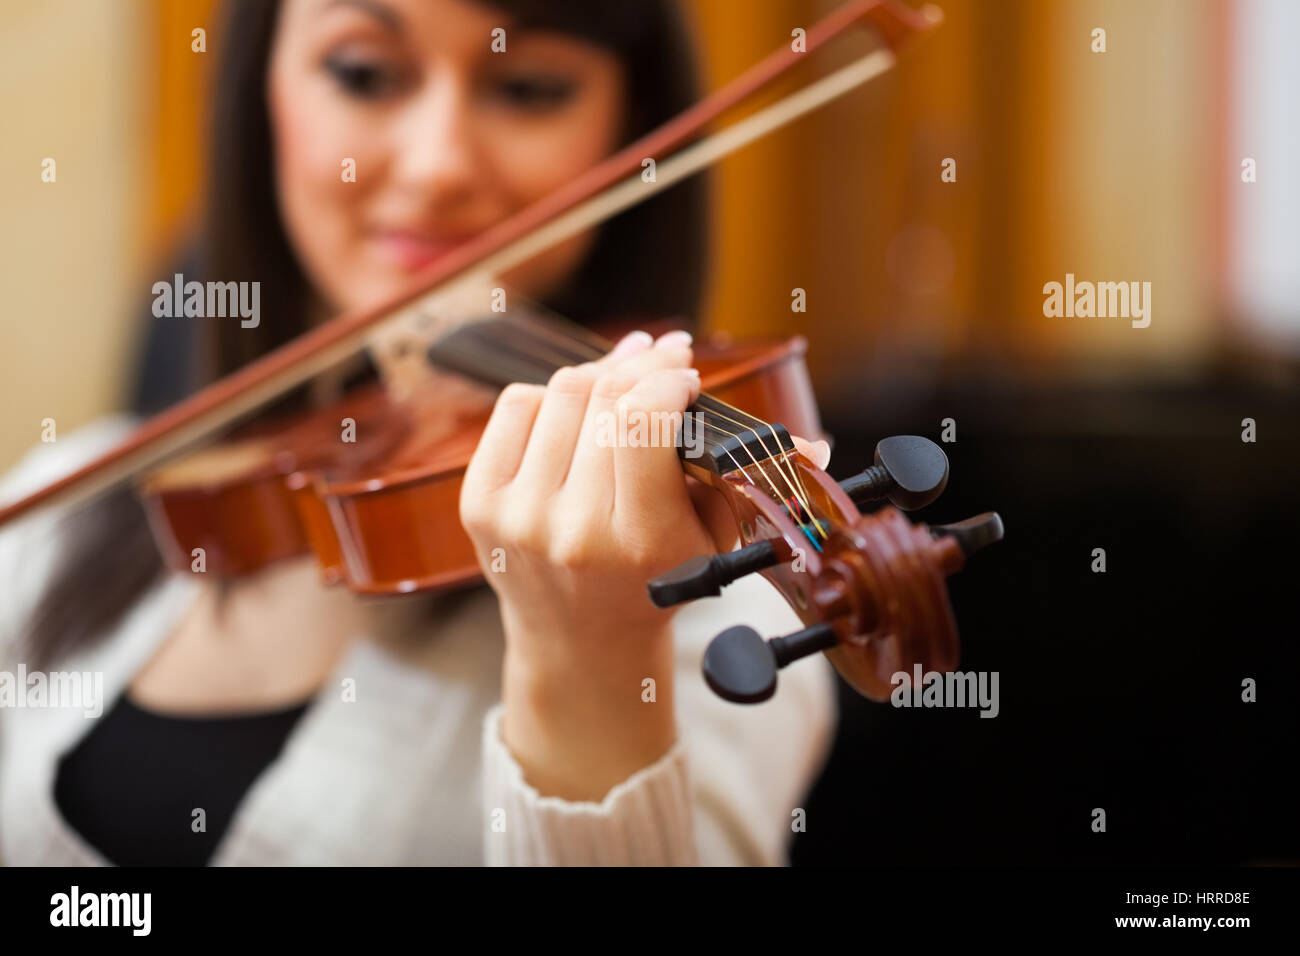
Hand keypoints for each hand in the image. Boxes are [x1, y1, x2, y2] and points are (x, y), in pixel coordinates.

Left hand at [459, 329, 828, 798]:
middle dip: (641, 364)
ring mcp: (518, 517)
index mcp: (638, 542)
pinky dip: (550, 394)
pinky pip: (516, 407)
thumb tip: (812, 443)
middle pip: (603, 398)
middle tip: (664, 356)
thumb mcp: (710, 543)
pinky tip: (578, 405)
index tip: (687, 376)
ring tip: (626, 374)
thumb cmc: (654, 582)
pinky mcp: (479, 504)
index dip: (668, 379)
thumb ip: (746, 481)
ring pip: (560, 393)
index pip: (644, 421)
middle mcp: (571, 531)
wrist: (579, 642)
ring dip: (599, 373)